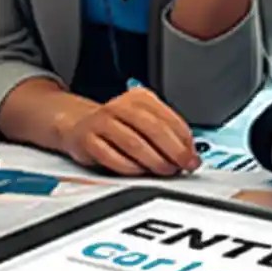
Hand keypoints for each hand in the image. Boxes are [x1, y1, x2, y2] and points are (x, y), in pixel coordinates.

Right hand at [57, 88, 199, 176]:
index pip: (168, 118)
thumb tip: (188, 154)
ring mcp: (102, 122)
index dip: (184, 140)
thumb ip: (165, 133)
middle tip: (184, 165)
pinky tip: (139, 172)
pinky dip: (129, 167)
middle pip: (153, 128)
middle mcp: (120, 106)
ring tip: (165, 171)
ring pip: (134, 143)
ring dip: (154, 161)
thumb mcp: (143, 120)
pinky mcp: (88, 140)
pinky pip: (112, 157)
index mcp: (139, 98)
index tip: (193, 156)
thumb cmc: (117, 125)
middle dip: (174, 150)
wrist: (78, 123)